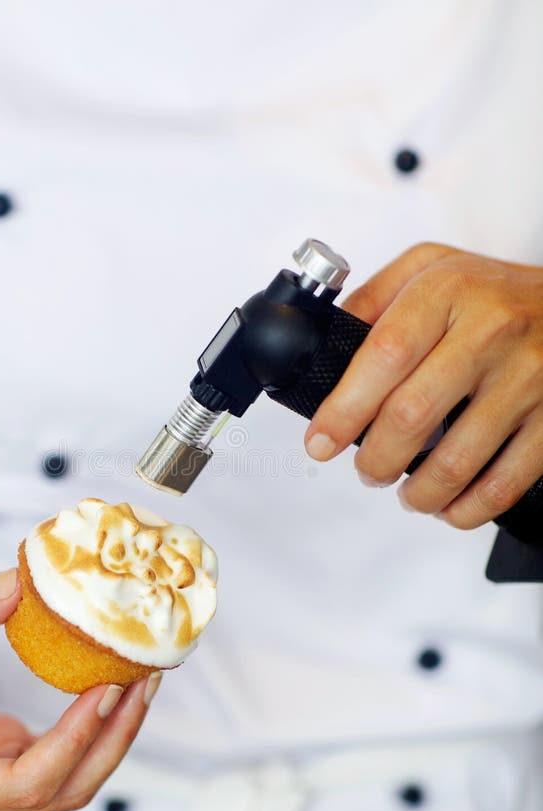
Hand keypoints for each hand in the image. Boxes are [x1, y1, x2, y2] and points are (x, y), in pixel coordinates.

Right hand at [0, 569, 159, 810]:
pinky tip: (109, 690)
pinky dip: (88, 730)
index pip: (22, 786)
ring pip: (66, 783)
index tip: (105, 693)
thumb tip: (19, 585)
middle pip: (60, 791)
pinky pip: (55, 760)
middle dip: (111, 740)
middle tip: (143, 684)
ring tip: (139, 685)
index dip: (72, 743)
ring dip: (109, 738)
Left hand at [305, 243, 542, 527]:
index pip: (383, 356)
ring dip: (419, 493)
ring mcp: (527, 376)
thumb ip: (373, 300)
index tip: (321, 442)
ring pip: (455, 460)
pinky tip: (452, 506)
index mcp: (447, 292)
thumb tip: (324, 347)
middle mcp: (490, 330)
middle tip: (369, 471)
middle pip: (411, 415)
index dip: (344, 410)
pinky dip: (468, 508)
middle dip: (376, 459)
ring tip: (410, 494)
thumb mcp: (429, 269)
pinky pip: (505, 481)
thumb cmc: (493, 292)